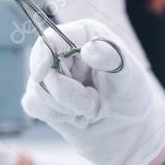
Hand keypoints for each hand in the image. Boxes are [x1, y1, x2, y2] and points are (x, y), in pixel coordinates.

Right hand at [20, 19, 164, 164]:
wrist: (128, 128)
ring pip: (37, 89)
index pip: (51, 39)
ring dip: (67, 107)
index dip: (44, 55)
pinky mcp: (41, 97)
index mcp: (83, 35)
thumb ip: (111, 60)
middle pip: (40, 67)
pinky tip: (78, 117)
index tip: (44, 73)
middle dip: (66, 93)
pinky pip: (32, 105)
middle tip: (95, 104)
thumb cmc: (131, 96)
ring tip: (92, 109)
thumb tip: (89, 48)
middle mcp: (62, 51)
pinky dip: (57, 116)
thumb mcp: (129, 77)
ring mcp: (50, 74)